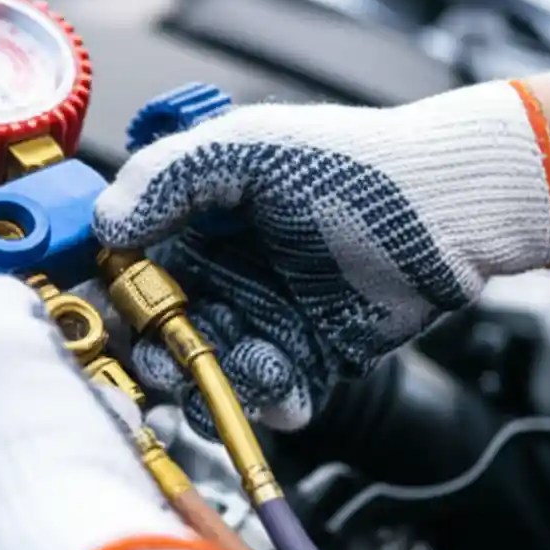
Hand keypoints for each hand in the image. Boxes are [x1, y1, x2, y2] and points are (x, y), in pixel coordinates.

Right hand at [94, 80, 549, 435]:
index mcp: (196, 222)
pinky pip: (271, 394)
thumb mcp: (246, 149)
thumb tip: (105, 221)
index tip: (111, 316)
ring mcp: (263, 317)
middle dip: (160, 354)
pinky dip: (272, 400)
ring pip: (210, 372)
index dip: (114, 296)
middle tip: (172, 359)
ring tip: (252, 366)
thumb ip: (167, 176)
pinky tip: (286, 387)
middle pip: (160, 333)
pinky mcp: (308, 356)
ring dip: (218, 382)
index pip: (129, 270)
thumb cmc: (352, 165)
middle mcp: (223, 273)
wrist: (444, 207)